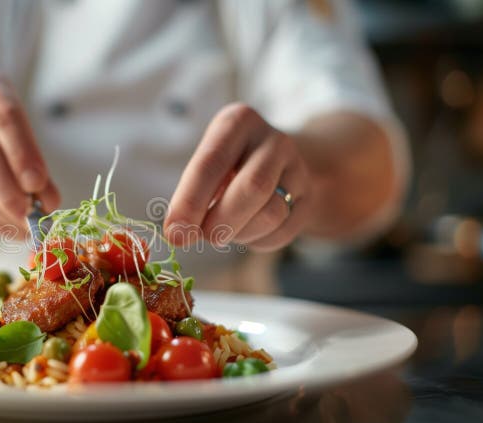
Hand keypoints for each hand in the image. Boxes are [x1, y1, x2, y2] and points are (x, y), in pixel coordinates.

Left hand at [164, 104, 312, 251]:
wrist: (277, 166)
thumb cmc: (227, 167)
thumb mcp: (206, 166)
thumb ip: (190, 195)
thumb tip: (177, 233)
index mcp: (238, 121)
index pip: (211, 163)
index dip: (190, 202)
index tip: (174, 233)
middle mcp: (274, 139)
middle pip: (252, 188)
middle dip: (220, 222)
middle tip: (201, 237)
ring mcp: (298, 168)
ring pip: (271, 213)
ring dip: (239, 233)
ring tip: (223, 231)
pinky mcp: (309, 198)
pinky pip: (283, 231)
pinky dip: (257, 241)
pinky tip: (246, 230)